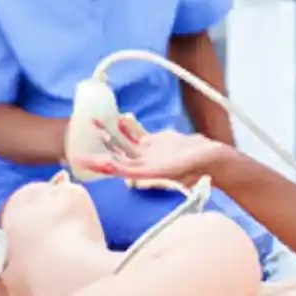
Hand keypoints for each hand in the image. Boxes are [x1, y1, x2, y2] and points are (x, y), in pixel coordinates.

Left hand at [73, 121, 230, 188]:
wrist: (214, 161)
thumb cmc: (200, 168)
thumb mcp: (178, 169)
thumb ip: (158, 172)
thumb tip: (135, 177)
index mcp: (147, 172)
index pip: (117, 168)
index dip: (100, 164)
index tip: (83, 160)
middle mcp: (144, 164)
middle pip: (115, 155)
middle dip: (99, 146)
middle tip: (80, 137)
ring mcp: (149, 154)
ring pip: (124, 143)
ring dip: (110, 133)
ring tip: (95, 121)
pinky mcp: (156, 145)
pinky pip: (137, 135)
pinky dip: (127, 127)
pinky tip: (119, 118)